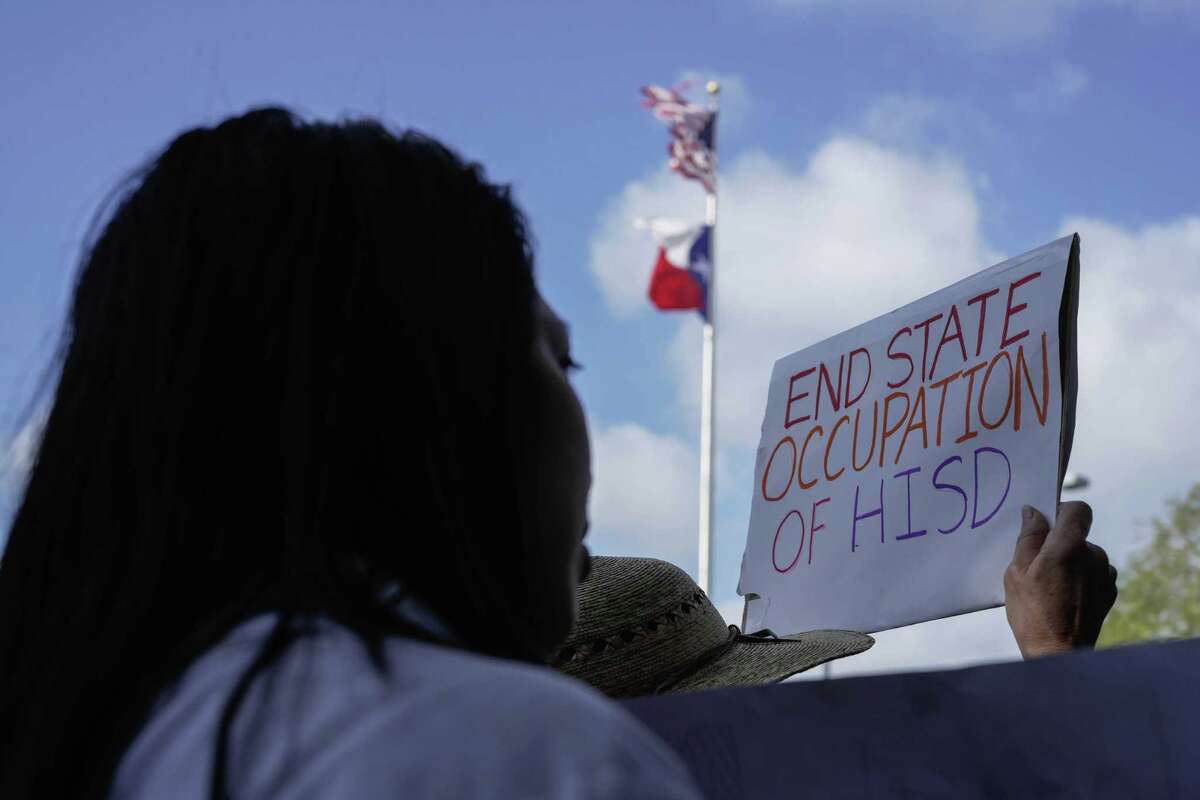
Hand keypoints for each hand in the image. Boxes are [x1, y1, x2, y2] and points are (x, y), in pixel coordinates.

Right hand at [1004, 502, 1117, 658]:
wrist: (1058, 654)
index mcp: (1069, 547)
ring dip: (1069, 563)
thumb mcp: (1017, 573)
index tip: (1044, 524)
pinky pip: (1093, 573)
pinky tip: (1063, 597)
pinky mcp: (1110, 592)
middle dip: (1057, 543)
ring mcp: (1105, 575)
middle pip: (1076, 534)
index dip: (1060, 511)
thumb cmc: (1033, 615)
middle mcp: (1094, 557)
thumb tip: (1034, 513)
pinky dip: (1080, 578)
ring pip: (1084, 555)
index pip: (1078, 509)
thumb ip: (1029, 538)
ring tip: (1049, 587)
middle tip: (1035, 566)